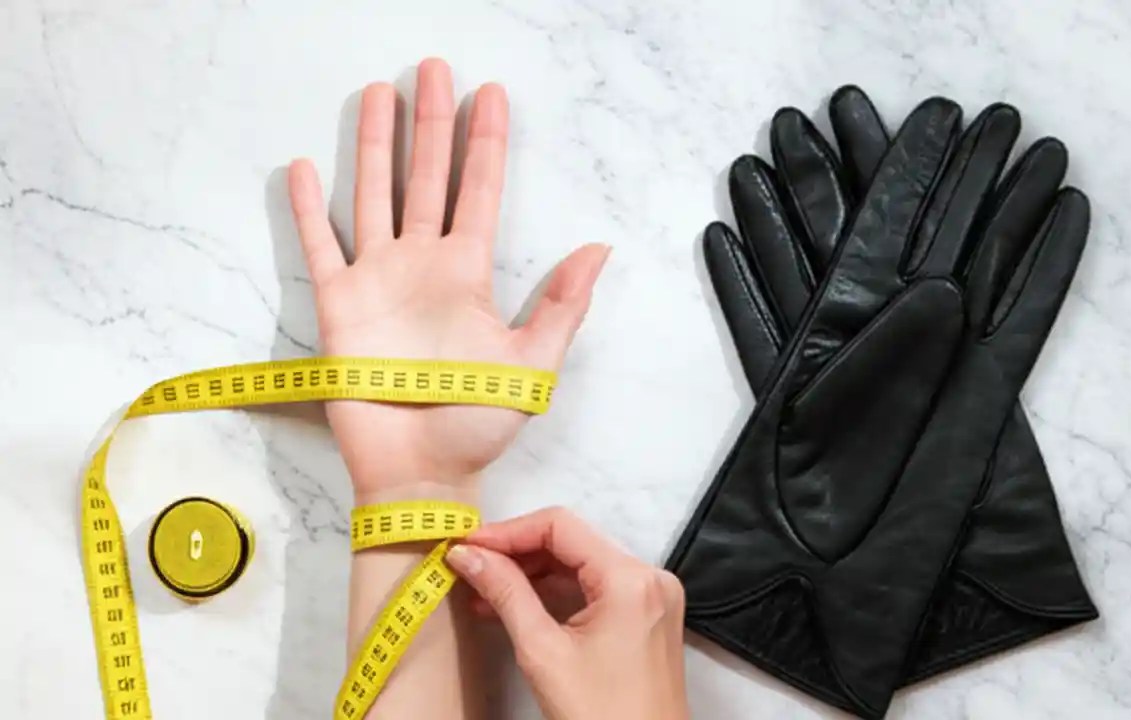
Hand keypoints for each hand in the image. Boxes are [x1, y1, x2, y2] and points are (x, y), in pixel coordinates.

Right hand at [286, 59, 609, 497]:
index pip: (478, 191)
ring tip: (375, 94)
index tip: (490, 93)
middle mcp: (423, 264)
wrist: (421, 471)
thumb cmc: (476, 425)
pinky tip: (304, 168)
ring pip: (374, 195)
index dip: (485, 143)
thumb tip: (598, 249)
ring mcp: (378, 280)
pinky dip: (310, 209)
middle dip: (429, 123)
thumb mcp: (533, 366)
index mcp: (469, 273)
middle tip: (432, 68)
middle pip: (426, 177)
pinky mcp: (338, 306)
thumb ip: (561, 307)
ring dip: (372, 146)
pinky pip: (320, 246)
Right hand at [445, 508, 689, 719]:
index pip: (561, 527)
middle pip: (572, 542)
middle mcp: (649, 578)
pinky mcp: (646, 616)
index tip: (468, 545)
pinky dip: (556, 594)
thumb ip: (506, 594)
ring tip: (482, 590)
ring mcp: (651, 597)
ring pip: (582, 565)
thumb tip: (469, 555)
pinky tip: (515, 606)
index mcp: (630, 579)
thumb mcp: (543, 652)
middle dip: (517, 552)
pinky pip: (596, 589)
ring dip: (532, 574)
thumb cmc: (602, 718)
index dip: (508, 531)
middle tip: (469, 565)